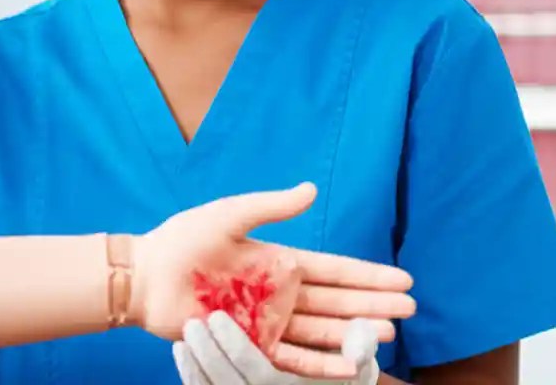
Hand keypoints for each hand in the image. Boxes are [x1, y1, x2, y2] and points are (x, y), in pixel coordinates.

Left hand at [132, 184, 413, 377]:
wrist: (145, 275)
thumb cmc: (182, 240)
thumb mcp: (228, 216)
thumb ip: (270, 207)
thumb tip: (311, 189)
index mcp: (277, 262)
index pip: (333, 270)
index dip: (366, 275)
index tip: (402, 278)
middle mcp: (279, 294)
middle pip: (336, 302)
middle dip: (372, 304)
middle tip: (410, 309)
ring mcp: (266, 321)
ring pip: (320, 331)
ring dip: (353, 334)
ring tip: (388, 334)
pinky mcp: (250, 344)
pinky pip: (290, 359)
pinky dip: (320, 364)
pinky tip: (348, 365)